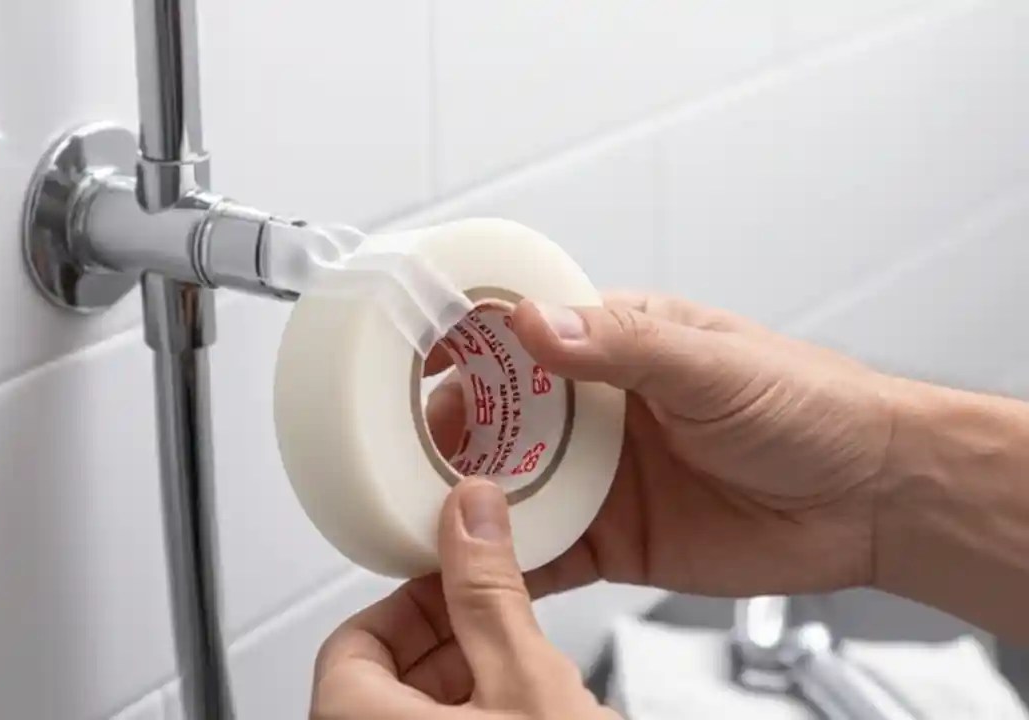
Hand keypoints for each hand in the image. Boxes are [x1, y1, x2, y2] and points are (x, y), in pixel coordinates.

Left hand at [311, 478, 618, 718]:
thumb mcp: (527, 681)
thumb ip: (492, 593)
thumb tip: (471, 515)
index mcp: (355, 719)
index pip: (353, 639)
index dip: (410, 598)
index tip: (453, 579)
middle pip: (387, 674)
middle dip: (448, 635)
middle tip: (496, 609)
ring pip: (417, 711)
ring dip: (470, 677)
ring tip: (524, 660)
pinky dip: (481, 713)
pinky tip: (532, 707)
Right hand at [427, 292, 895, 597]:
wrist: (871, 502)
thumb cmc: (810, 408)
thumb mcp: (713, 364)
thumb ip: (624, 347)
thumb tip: (538, 323)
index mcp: (614, 345)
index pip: (517, 331)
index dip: (459, 338)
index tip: (412, 352)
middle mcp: (595, 409)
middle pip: (494, 413)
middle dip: (447, 429)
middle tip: (404, 445)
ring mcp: (598, 477)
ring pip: (507, 484)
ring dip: (463, 495)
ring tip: (417, 506)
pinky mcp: (610, 539)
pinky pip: (542, 552)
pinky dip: (504, 562)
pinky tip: (470, 567)